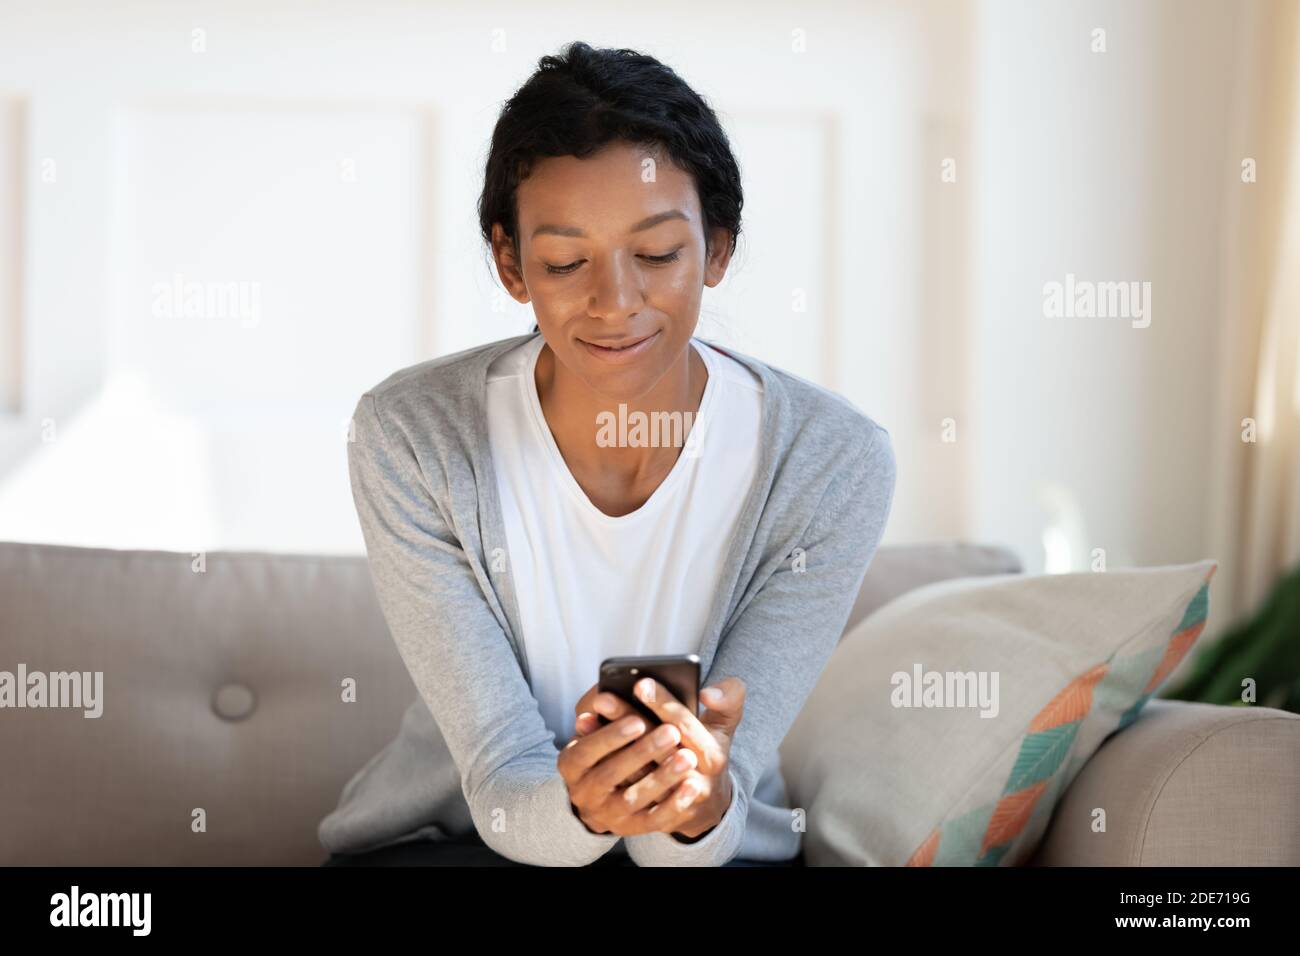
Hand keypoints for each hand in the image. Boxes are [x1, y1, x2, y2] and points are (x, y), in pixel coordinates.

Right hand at [557, 703, 699, 837]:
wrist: (608, 794)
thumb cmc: (609, 749)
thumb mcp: (597, 732)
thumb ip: (602, 716)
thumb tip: (600, 698)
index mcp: (571, 763)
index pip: (585, 750)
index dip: (610, 736)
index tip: (637, 720)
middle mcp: (583, 792)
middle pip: (610, 773)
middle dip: (641, 752)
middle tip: (671, 732)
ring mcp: (607, 813)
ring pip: (633, 797)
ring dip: (661, 778)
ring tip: (688, 757)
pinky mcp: (631, 828)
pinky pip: (653, 819)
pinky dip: (673, 804)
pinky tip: (692, 786)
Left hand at [569, 676, 744, 841]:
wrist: (704, 807)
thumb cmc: (706, 753)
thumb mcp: (724, 727)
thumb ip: (728, 700)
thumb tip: (707, 692)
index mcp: (710, 753)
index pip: (685, 725)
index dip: (663, 704)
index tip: (641, 684)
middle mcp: (692, 780)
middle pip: (655, 748)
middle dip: (628, 719)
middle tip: (603, 697)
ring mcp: (666, 801)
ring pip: (635, 774)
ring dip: (610, 746)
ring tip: (587, 717)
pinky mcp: (647, 818)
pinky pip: (620, 792)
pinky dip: (603, 767)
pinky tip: (585, 746)